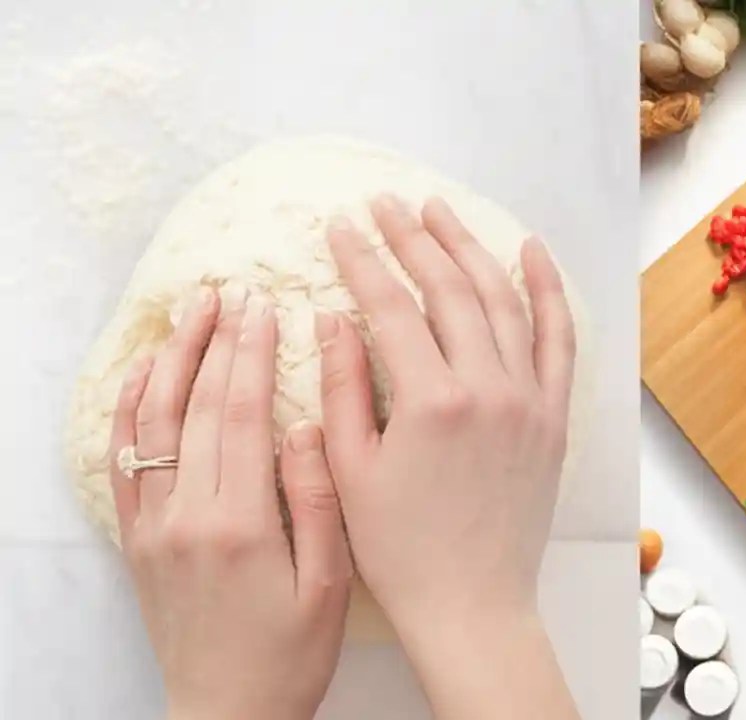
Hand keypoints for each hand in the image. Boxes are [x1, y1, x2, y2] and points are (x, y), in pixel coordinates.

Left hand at [110, 288, 351, 719]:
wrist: (227, 712)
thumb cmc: (291, 655)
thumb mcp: (328, 584)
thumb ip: (315, 500)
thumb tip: (303, 424)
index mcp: (240, 523)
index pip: (241, 414)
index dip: (253, 353)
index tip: (265, 305)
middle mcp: (185, 516)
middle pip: (196, 406)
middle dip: (216, 341)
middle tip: (232, 291)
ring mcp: (152, 526)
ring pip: (152, 423)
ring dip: (169, 359)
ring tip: (189, 312)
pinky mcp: (136, 539)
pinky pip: (122, 460)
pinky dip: (126, 409)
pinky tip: (139, 373)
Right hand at [319, 196, 577, 718]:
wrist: (473, 602)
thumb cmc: (401, 549)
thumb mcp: (350, 471)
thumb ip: (343, 386)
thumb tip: (332, 315)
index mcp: (431, 401)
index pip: (390, 305)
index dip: (362, 259)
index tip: (340, 225)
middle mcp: (489, 387)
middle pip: (449, 289)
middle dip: (412, 238)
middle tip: (385, 204)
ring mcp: (529, 398)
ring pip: (502, 300)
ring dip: (470, 249)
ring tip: (439, 212)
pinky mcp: (554, 415)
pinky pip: (557, 338)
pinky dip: (547, 290)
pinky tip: (529, 251)